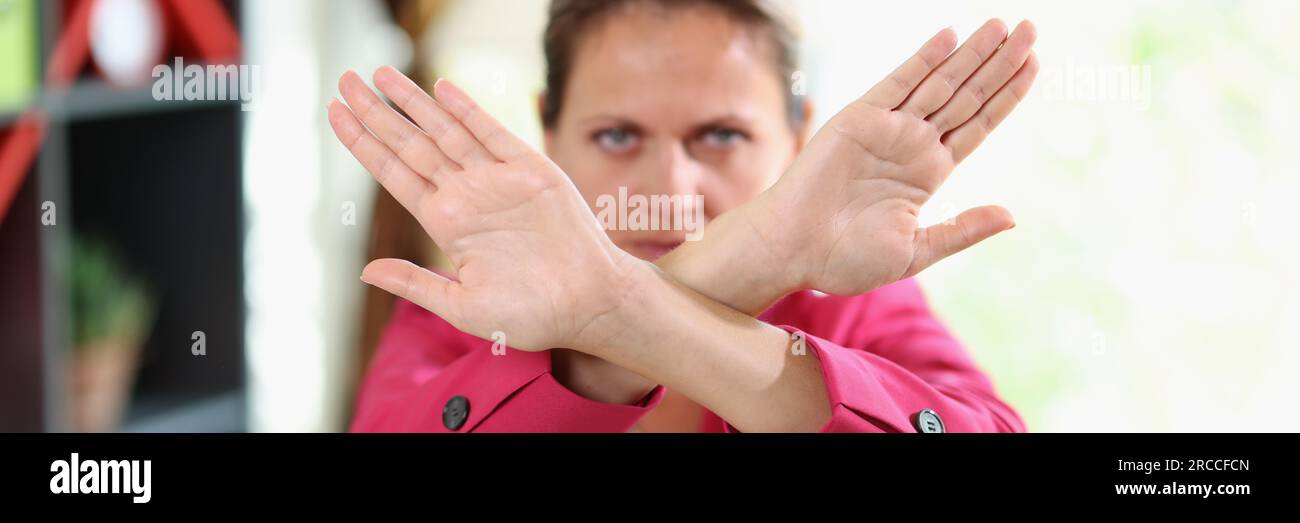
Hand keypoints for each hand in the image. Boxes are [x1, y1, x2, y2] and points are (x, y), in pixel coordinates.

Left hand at [327, 68, 646, 350]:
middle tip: (344, 81)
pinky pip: (493, 133)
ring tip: (378, 73)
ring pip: (445, 131)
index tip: (335, 115)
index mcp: (447, 225)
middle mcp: (467, 196)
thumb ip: (415, 284)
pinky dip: (467, 110)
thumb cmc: (533, 315)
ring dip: (412, 102)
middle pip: (411, 145)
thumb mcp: (463, 307)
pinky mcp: (531, 171)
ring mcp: (498, 180)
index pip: (394, 174)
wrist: (591, 305)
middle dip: (376, 113)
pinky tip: (441, 88)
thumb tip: (366, 272)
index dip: (363, 144)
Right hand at [747, 19, 1038, 295]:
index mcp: (928, 173)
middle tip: (1030, 30)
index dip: (1006, 96)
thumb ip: (962, 230)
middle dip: (999, 64)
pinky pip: (897, 83)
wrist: (791, 250)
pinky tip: (949, 37)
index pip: (977, 124)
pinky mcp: (859, 119)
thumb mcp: (916, 250)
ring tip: (1003, 26)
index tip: (1033, 66)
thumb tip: (1011, 216)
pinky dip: (922, 60)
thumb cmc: (844, 259)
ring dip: (971, 54)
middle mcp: (912, 145)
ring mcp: (887, 129)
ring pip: (939, 84)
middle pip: (966, 96)